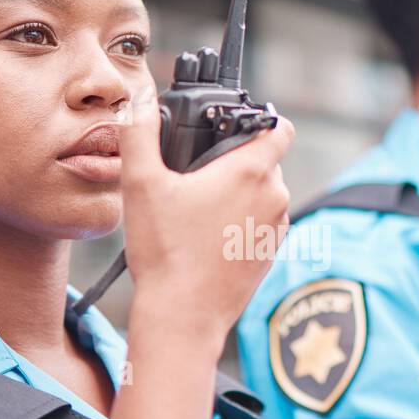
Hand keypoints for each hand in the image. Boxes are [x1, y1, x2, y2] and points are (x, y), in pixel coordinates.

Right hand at [119, 87, 292, 346]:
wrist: (183, 317)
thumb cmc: (165, 252)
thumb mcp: (140, 185)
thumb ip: (139, 134)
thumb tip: (138, 102)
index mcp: (250, 171)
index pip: (280, 127)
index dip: (260, 119)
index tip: (233, 127)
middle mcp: (274, 196)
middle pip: (266, 160)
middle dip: (237, 161)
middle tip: (198, 175)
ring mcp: (277, 228)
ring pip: (265, 193)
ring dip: (241, 194)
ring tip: (200, 210)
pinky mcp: (271, 254)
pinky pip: (262, 223)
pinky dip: (243, 223)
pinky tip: (210, 237)